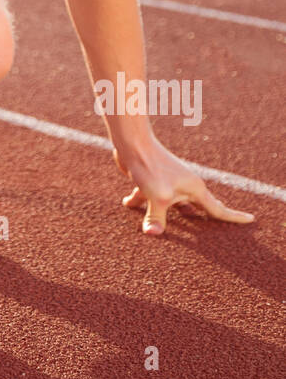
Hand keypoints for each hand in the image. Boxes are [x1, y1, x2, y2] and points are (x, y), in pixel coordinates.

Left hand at [113, 138, 255, 235]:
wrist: (133, 143)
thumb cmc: (151, 167)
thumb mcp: (157, 197)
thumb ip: (157, 218)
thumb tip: (153, 234)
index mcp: (195, 189)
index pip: (218, 209)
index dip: (234, 217)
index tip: (251, 220)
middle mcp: (185, 186)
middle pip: (197, 209)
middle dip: (203, 221)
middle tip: (216, 234)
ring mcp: (169, 183)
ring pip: (172, 205)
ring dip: (168, 216)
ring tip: (171, 231)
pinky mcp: (153, 180)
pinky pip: (151, 197)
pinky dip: (141, 202)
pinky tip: (128, 204)